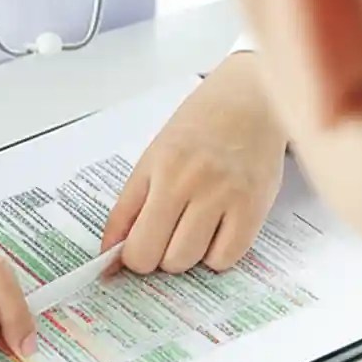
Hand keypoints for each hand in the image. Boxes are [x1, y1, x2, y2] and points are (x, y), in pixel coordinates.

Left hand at [103, 53, 287, 274]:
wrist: (252, 100)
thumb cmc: (200, 129)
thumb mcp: (154, 158)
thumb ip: (131, 206)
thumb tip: (109, 256)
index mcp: (157, 168)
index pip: (127, 235)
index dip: (124, 258)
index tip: (128, 260)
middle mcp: (186, 181)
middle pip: (152, 255)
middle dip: (153, 258)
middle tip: (164, 239)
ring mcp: (222, 195)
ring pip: (186, 260)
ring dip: (185, 256)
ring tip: (193, 230)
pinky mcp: (253, 207)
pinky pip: (224, 259)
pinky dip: (217, 256)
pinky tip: (217, 233)